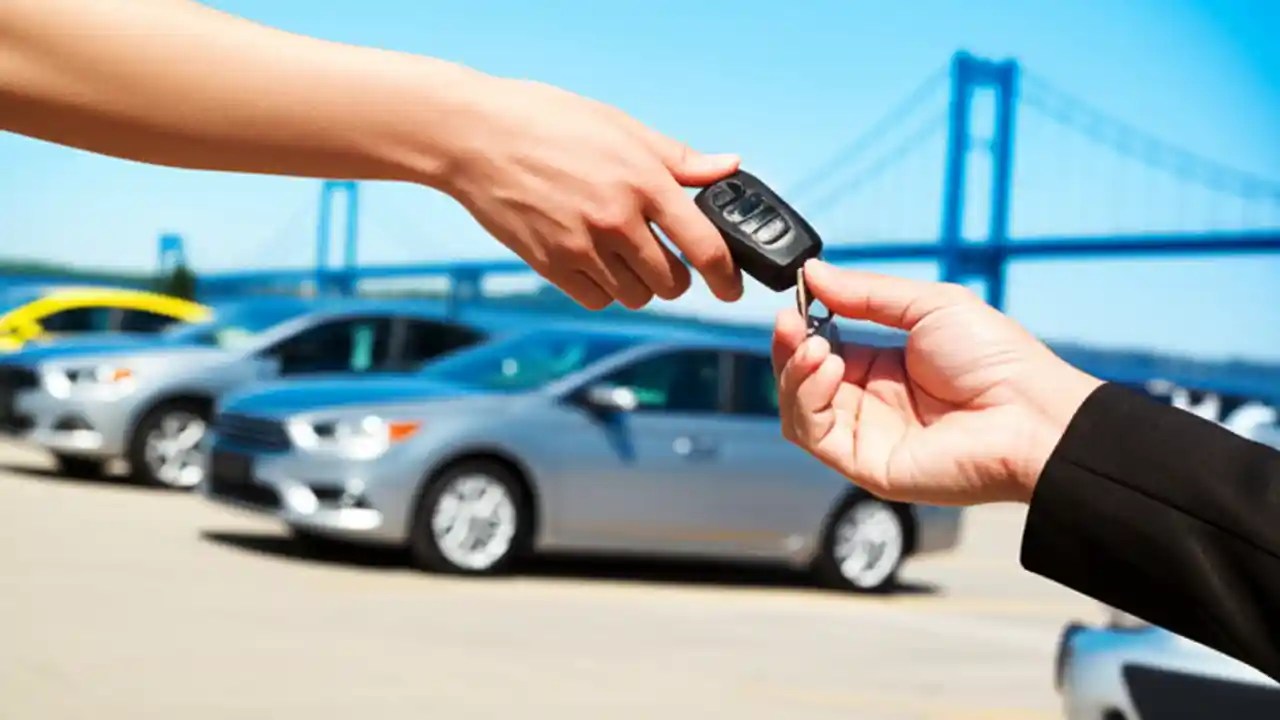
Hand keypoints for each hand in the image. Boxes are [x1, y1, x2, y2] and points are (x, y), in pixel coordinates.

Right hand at [440, 76, 742, 309]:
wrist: (475, 136)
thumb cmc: (548, 121)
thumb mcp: (620, 126)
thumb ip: (678, 158)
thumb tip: (729, 166)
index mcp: (643, 181)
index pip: (705, 246)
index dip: (726, 277)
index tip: (730, 288)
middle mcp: (617, 219)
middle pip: (671, 282)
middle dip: (676, 276)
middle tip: (665, 258)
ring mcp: (581, 246)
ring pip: (635, 295)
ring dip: (639, 284)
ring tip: (624, 255)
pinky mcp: (550, 263)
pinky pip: (596, 299)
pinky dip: (603, 289)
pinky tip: (595, 262)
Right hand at [772, 260, 1102, 504]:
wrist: (1030, 414)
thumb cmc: (997, 360)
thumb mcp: (929, 305)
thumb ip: (866, 293)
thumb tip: (813, 273)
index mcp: (883, 368)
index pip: (821, 350)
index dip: (801, 329)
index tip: (794, 304)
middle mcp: (869, 404)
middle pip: (801, 380)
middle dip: (789, 348)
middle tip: (790, 322)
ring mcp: (866, 437)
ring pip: (798, 410)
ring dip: (794, 374)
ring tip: (816, 348)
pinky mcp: (866, 465)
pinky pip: (813, 437)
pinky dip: (808, 400)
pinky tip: (830, 369)